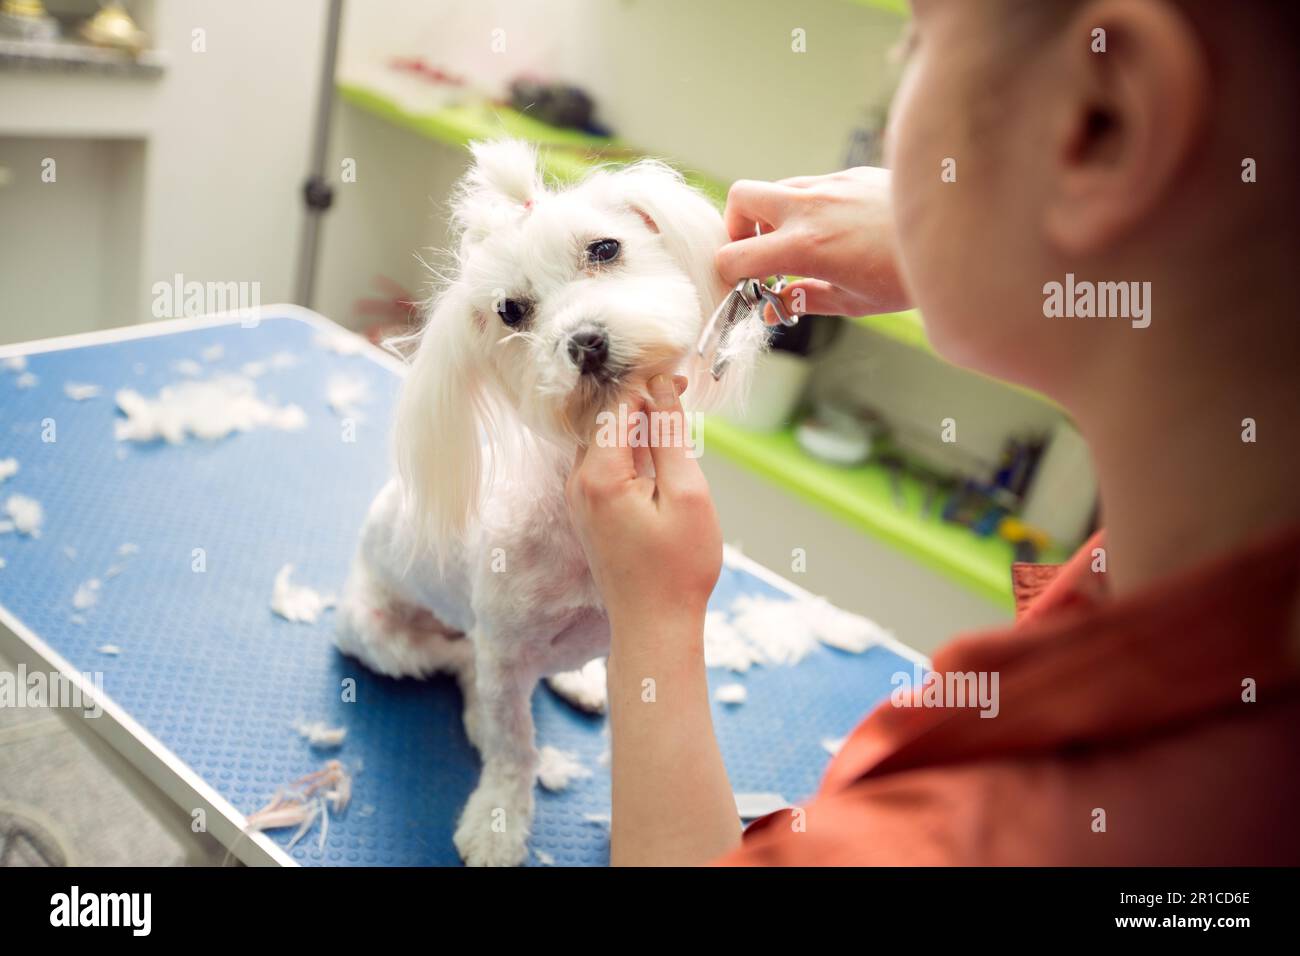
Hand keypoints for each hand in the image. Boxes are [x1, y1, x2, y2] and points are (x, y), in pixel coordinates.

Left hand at [566, 374, 720, 632]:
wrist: (654, 626)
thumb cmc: (678, 568)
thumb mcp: (688, 494)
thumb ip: (670, 435)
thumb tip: (661, 387)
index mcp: (599, 474)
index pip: (617, 402)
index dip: (648, 380)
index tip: (680, 370)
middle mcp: (577, 481)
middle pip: (605, 417)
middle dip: (642, 398)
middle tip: (682, 388)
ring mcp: (577, 497)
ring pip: (604, 438)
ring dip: (637, 423)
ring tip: (675, 419)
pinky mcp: (586, 509)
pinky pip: (603, 462)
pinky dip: (630, 448)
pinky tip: (660, 453)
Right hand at [716, 166, 911, 321]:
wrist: (956, 239)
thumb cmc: (906, 277)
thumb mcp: (851, 302)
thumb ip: (803, 300)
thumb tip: (771, 309)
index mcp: (804, 247)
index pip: (734, 254)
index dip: (729, 272)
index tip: (742, 283)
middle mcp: (810, 208)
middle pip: (741, 197)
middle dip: (737, 225)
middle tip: (757, 251)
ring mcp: (831, 184)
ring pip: (778, 188)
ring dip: (774, 215)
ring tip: (797, 244)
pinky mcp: (852, 174)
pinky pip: (813, 184)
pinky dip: (809, 206)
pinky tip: (835, 230)